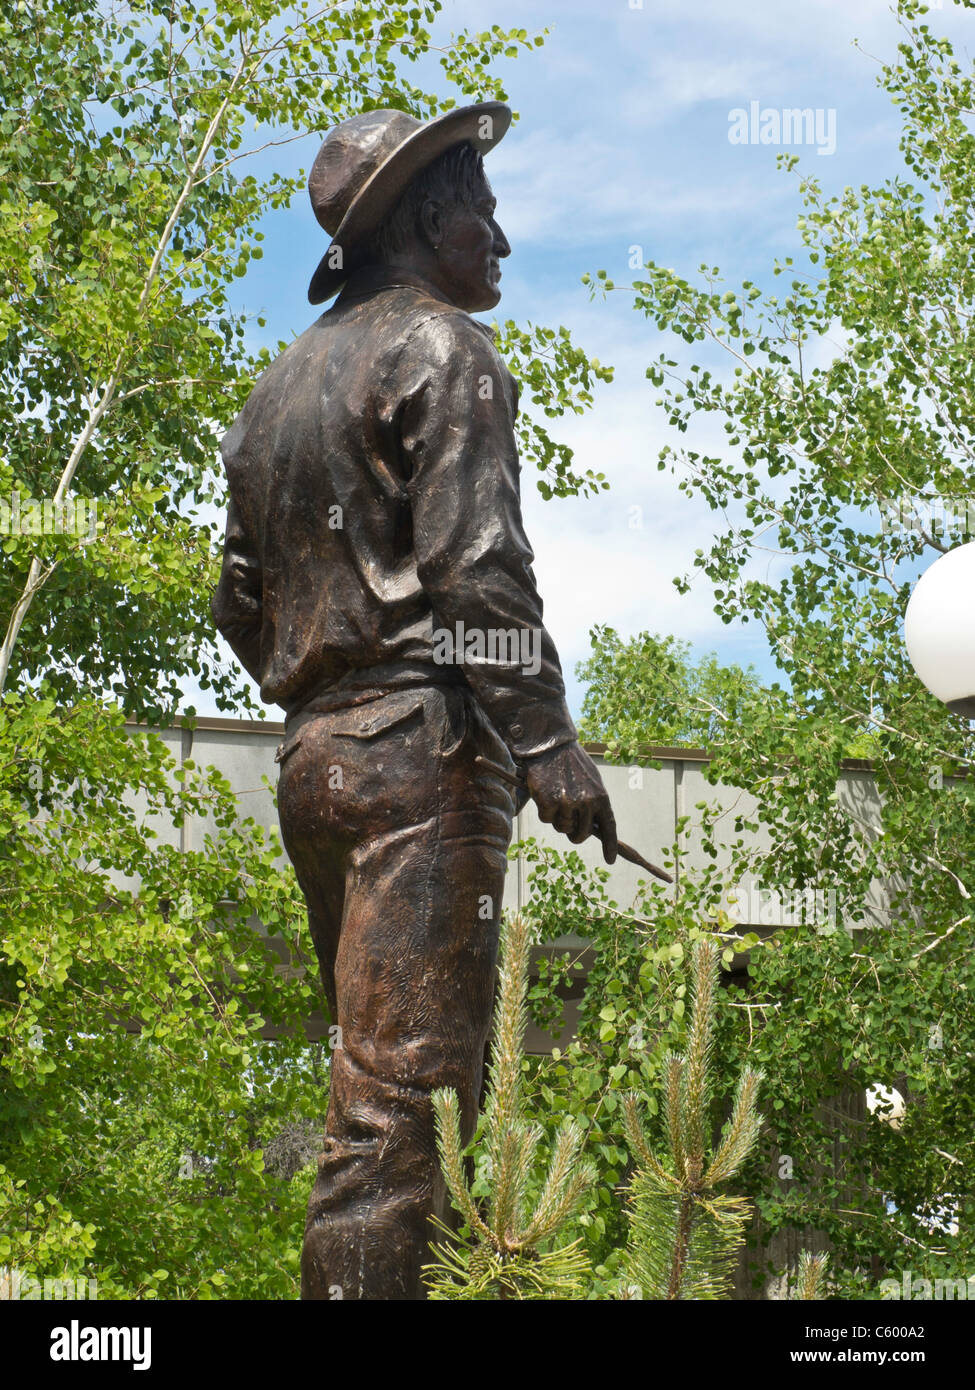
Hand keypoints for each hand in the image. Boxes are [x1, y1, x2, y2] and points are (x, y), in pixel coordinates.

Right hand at [522, 742, 617, 863]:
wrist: (551, 745)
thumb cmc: (571, 763)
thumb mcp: (591, 781)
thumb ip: (595, 803)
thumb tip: (596, 827)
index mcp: (601, 797)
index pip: (609, 828)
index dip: (610, 846)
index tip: (610, 860)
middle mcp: (587, 803)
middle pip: (580, 835)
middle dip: (573, 832)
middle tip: (567, 819)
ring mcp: (568, 804)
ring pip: (562, 828)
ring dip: (557, 818)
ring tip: (555, 796)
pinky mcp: (550, 803)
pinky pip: (547, 819)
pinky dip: (544, 810)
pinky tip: (545, 792)